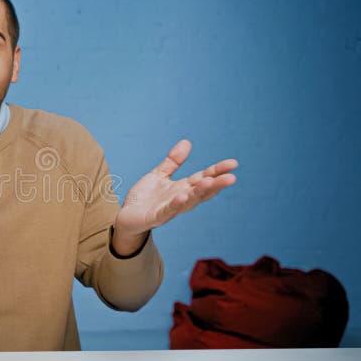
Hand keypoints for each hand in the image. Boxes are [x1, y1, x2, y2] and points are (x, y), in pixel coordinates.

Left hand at [113, 139, 237, 253]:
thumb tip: (187, 142)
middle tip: (232, 177)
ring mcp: (169, 209)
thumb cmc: (144, 198)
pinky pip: (168, 211)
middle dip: (216, 184)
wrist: (126, 217)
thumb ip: (172, 161)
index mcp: (183, 188)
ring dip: (200, 193)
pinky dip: (176, 204)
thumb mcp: (158, 175)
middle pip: (201, 191)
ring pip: (189, 201)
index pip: (203, 178)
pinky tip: (183, 196)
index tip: (233, 163)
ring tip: (210, 182)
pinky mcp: (156, 217)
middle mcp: (180, 199)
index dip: (217, 171)